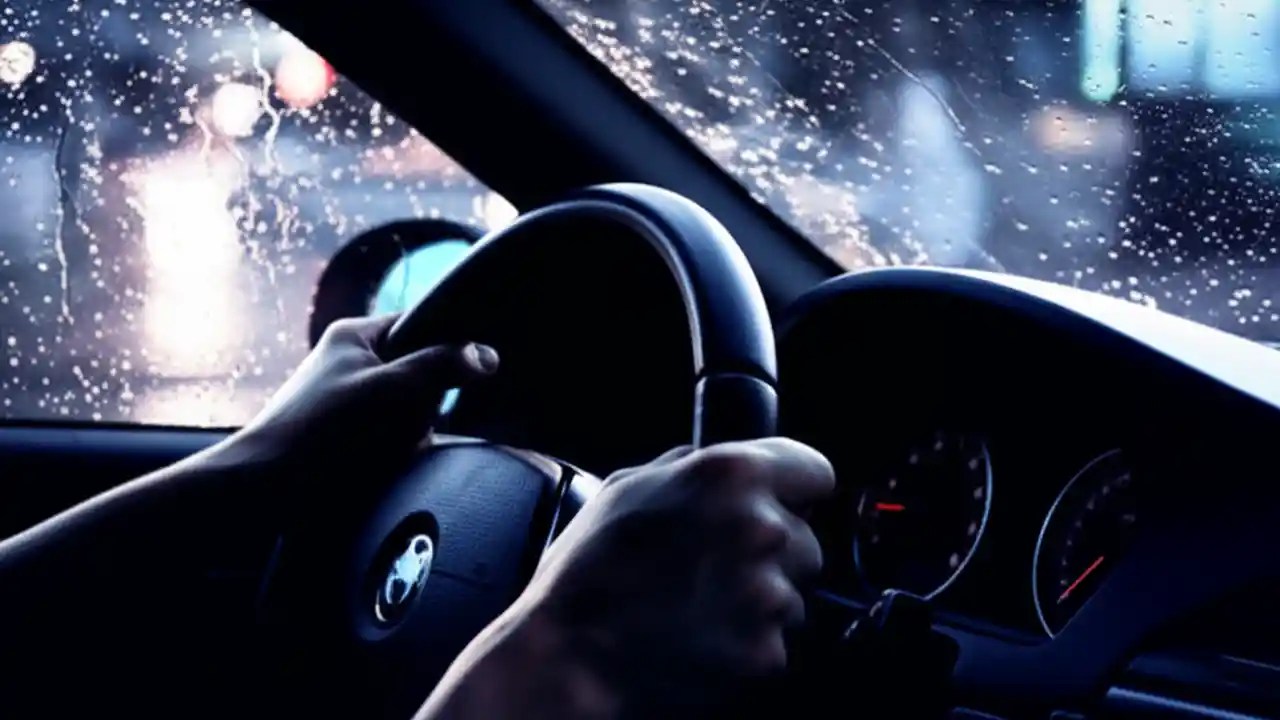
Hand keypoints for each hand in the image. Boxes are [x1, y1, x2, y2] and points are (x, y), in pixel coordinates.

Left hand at [229, 314, 498, 472]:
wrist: (262, 492)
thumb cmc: (322, 431)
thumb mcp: (394, 390)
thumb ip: (443, 366)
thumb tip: (487, 355)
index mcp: (355, 336)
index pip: (421, 325)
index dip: (445, 350)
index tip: (459, 375)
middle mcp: (349, 364)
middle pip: (420, 376)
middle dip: (423, 407)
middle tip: (404, 423)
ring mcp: (346, 404)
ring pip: (408, 415)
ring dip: (407, 437)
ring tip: (384, 452)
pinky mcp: (343, 441)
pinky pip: (390, 443)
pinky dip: (392, 456)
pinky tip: (378, 468)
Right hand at [422, 438, 834, 718]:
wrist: (566, 655)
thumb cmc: (590, 568)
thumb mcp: (628, 485)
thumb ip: (690, 465)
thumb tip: (727, 459)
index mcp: (732, 474)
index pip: (815, 471)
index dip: (793, 490)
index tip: (780, 505)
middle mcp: (760, 528)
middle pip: (806, 538)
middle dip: (771, 553)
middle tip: (714, 567)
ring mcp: (766, 594)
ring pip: (794, 593)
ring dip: (761, 600)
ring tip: (700, 605)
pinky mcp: (764, 652)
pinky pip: (775, 641)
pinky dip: (746, 643)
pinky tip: (702, 637)